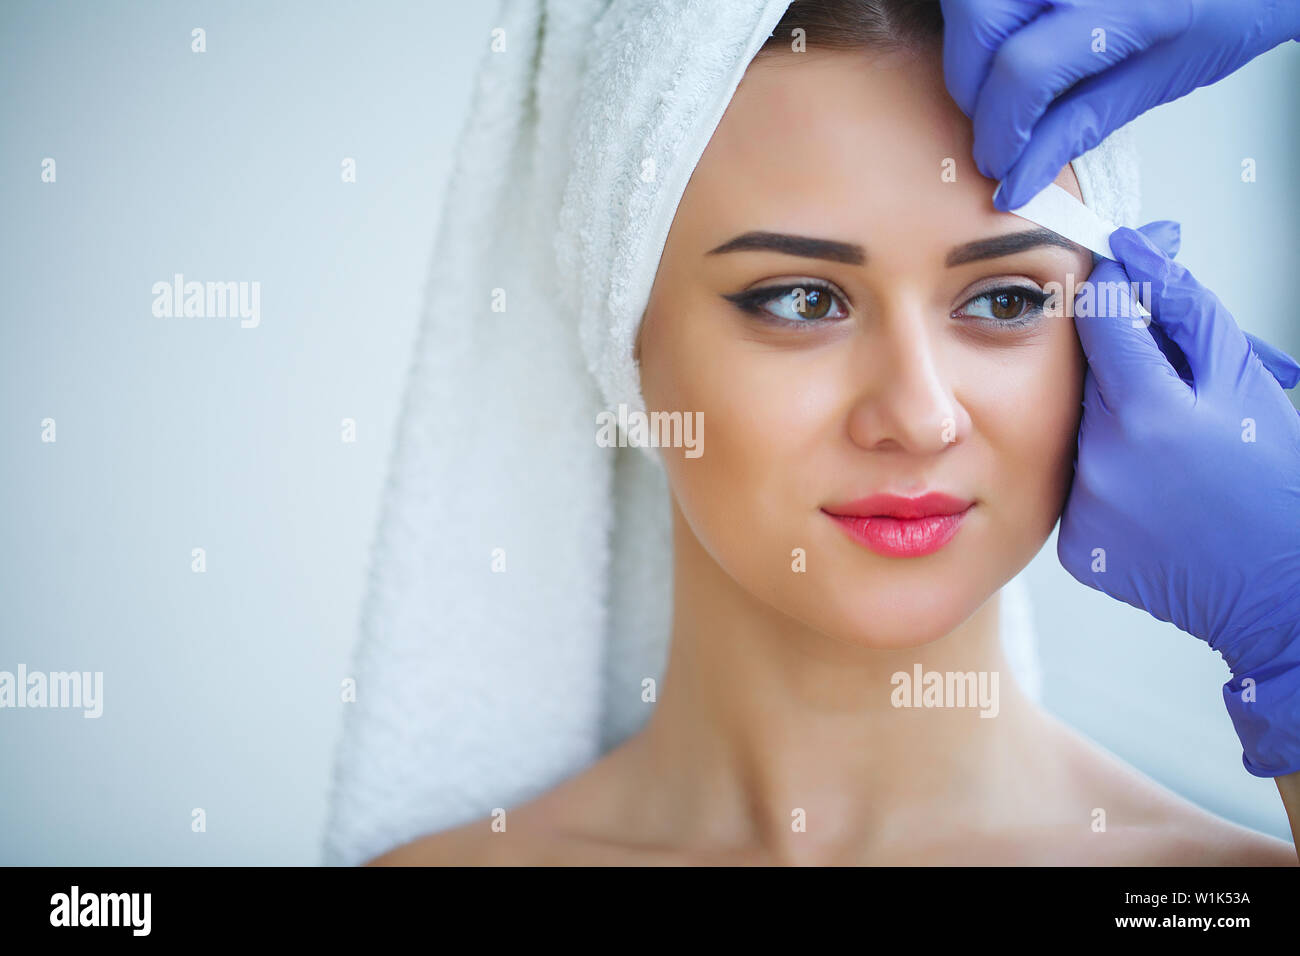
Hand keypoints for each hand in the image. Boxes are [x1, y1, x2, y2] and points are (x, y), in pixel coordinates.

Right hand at [940, 0, 1299, 210]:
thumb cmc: (1222, 10)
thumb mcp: (1156, 79)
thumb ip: (1079, 127)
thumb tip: (1017, 181)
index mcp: (1121, 7)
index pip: (1023, 72)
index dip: (1000, 131)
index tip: (1000, 165)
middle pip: (978, 24)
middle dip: (970, 86)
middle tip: (997, 123)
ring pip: (968, 1)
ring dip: (969, 49)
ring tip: (1001, 80)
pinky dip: (986, 22)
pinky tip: (1008, 45)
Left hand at [1057, 219, 1299, 775]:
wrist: (1282, 587)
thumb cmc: (1275, 481)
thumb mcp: (1244, 380)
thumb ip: (1185, 308)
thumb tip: (1138, 251)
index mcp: (1149, 411)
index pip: (1097, 316)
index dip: (1113, 290)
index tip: (1125, 281)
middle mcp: (1101, 461)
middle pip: (1083, 377)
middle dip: (1122, 370)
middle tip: (1172, 392)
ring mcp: (1083, 509)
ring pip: (1078, 432)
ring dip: (1115, 426)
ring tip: (1171, 453)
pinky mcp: (1074, 546)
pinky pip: (1077, 486)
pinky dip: (1109, 478)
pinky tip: (1155, 495)